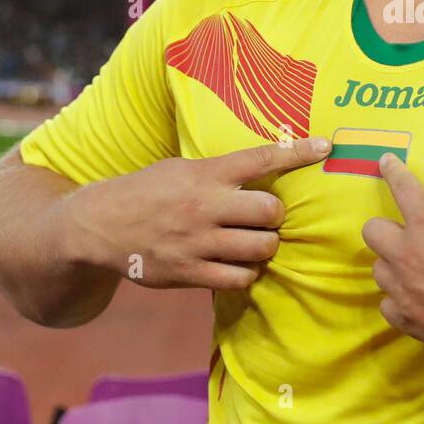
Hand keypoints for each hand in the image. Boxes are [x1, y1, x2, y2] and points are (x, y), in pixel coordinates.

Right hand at [61, 136, 329, 290]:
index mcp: (205, 174)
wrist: (97, 226)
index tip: (327, 146)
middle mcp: (204, 206)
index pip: (262, 158)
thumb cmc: (147, 192)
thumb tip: (266, 168)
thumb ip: (220, 171)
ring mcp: (197, 242)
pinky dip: (247, 272)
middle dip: (275, 215)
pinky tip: (237, 263)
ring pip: (262, 247)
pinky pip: (241, 277)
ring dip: (265, 245)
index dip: (298, 151)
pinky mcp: (189, 273)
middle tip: (263, 217)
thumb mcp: (180, 168)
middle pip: (271, 211)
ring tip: (252, 241)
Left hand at [361, 152, 423, 367]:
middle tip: (406, 238)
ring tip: (417, 274)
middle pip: (372, 231)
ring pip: (379, 271)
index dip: (393, 172)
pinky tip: (419, 302)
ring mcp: (403, 291)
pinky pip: (389, 306)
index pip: (404, 189)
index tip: (385, 162)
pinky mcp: (408, 322)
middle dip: (387, 231)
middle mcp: (407, 254)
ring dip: (395, 268)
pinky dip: (402, 302)